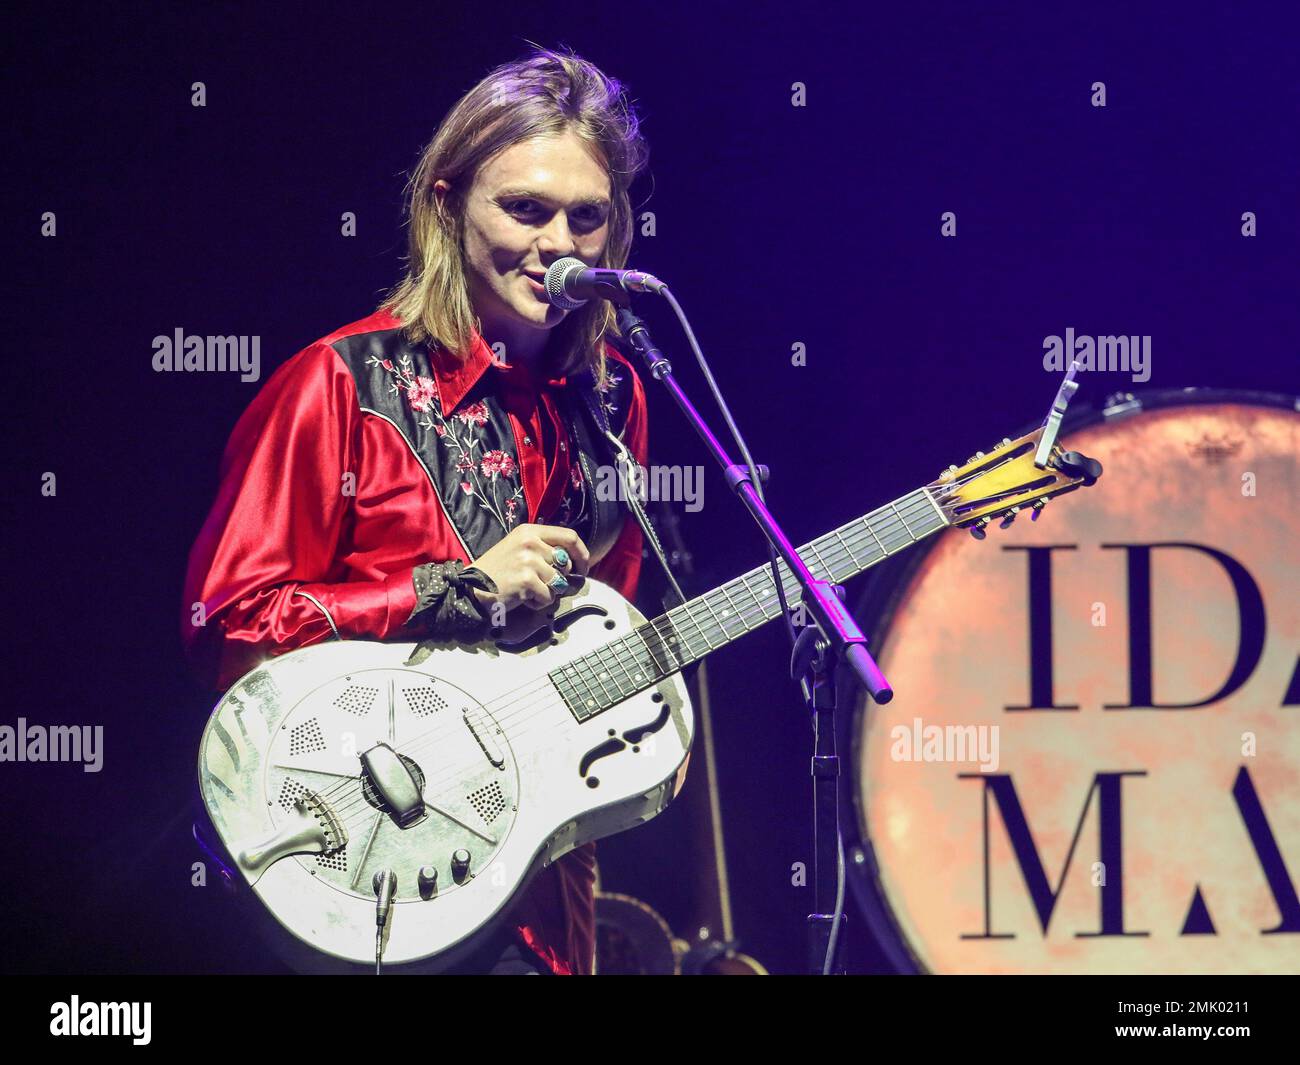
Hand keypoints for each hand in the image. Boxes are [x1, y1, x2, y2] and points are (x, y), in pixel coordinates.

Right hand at [469, 524, 590, 612]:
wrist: (471, 588)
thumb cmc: (497, 571)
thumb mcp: (519, 548)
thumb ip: (544, 549)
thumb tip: (575, 562)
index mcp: (530, 531)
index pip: (570, 536)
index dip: (582, 554)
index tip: (582, 568)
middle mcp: (530, 542)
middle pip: (566, 563)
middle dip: (563, 580)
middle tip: (549, 588)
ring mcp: (528, 561)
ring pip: (559, 582)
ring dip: (549, 593)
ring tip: (529, 591)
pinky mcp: (526, 580)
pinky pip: (548, 597)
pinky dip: (538, 603)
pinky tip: (522, 598)